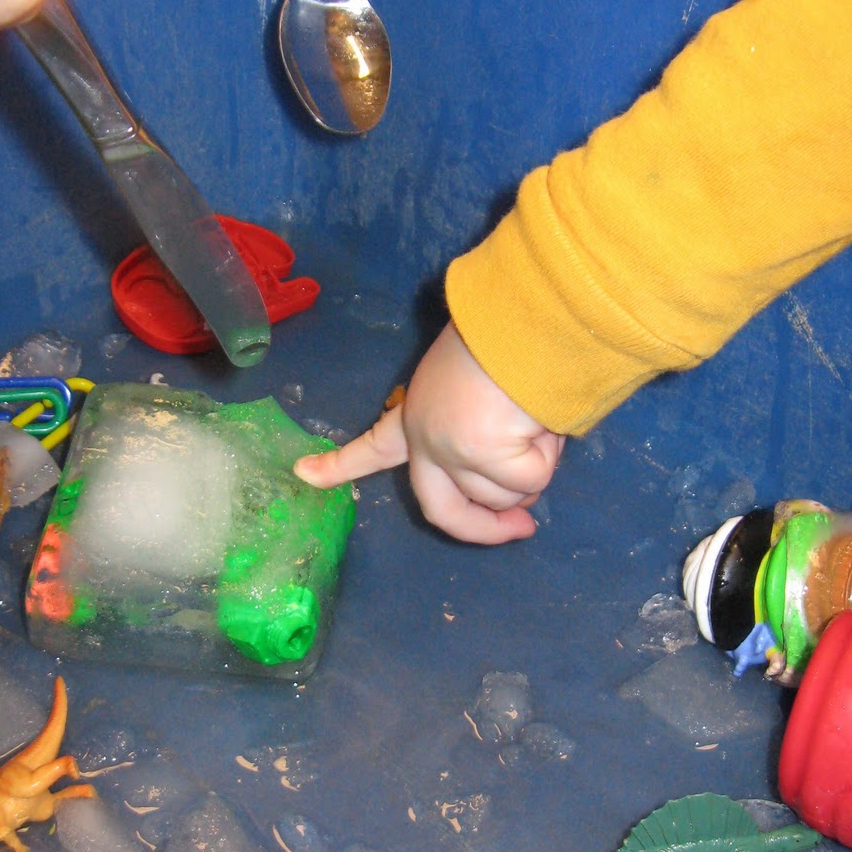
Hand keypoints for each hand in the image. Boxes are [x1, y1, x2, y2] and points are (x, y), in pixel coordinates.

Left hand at [294, 322, 566, 543]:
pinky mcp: (480, 457)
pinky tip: (542, 420)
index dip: (340, 465)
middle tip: (521, 529)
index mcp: (417, 411)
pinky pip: (529, 481)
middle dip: (485, 530)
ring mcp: (449, 450)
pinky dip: (547, 457)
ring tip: (537, 417)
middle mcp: (425, 435)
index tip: (304, 474)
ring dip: (535, 466)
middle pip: (442, 509)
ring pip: (502, 495)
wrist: (528, 321)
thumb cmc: (510, 343)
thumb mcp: (478, 389)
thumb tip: (517, 478)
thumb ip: (480, 434)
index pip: (374, 445)